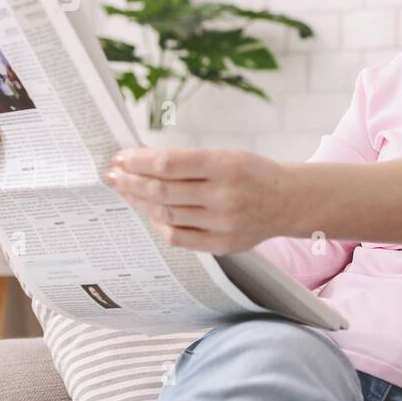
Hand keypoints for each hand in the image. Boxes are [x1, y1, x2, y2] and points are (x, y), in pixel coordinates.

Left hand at [103, 147, 289, 253]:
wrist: (288, 201)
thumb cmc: (252, 174)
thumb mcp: (226, 156)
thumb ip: (187, 160)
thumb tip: (140, 158)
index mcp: (226, 166)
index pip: (169, 163)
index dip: (138, 160)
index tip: (120, 158)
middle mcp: (225, 196)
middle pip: (162, 191)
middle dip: (131, 181)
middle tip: (113, 175)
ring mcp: (224, 224)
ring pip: (166, 215)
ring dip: (139, 202)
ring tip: (126, 192)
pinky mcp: (223, 244)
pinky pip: (179, 238)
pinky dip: (160, 225)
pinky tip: (151, 213)